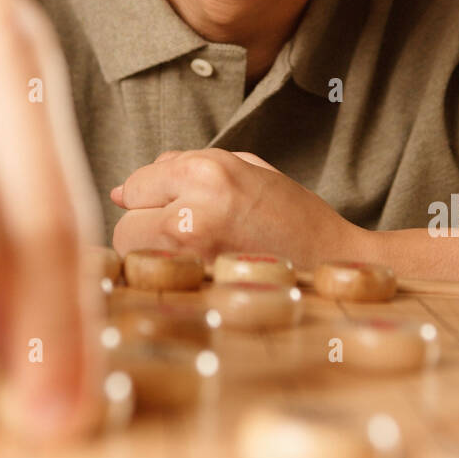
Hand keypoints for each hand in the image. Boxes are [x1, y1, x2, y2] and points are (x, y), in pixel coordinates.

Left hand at [110, 147, 359, 269]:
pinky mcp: (201, 289)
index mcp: (207, 172)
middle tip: (183, 234)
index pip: (137, 185)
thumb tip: (124, 190)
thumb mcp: (243, 170)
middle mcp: (194, 211)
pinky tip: (197, 275)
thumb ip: (182, 168)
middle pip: (126, 225)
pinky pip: (157, 283)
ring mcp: (195, 257)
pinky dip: (167, 280)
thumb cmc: (290, 214)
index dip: (150, 197)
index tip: (173, 207)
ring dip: (153, 256)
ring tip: (194, 255)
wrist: (335, 262)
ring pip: (136, 258)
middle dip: (144, 228)